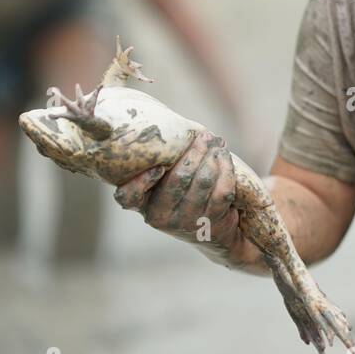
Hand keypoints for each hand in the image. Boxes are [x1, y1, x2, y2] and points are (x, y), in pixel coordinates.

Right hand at [112, 128, 244, 265]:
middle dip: (195, 152)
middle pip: (178, 179)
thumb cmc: (183, 197)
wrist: (211, 232)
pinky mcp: (213, 222)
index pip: (128, 198)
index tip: (159, 167)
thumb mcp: (163, 187)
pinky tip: (225, 156)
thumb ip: (159, 164)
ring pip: (203, 181)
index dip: (141, 182)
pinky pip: (222, 189)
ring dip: (213, 156)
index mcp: (144, 205)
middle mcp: (162, 217)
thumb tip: (166, 121)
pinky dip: (226, 168)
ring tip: (217, 142)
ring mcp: (188, 222)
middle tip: (205, 136)